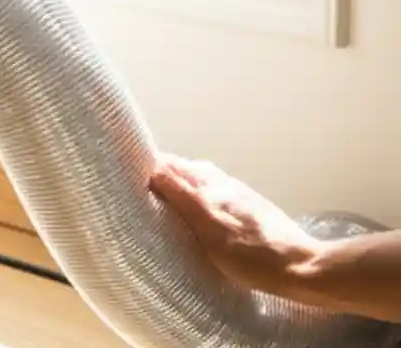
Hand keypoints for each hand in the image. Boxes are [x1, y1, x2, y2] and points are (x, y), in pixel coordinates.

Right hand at [150, 155, 323, 297]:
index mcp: (212, 184)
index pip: (173, 163)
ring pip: (204, 184)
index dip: (151, 164)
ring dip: (184, 187)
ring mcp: (242, 198)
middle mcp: (227, 185)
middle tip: (143, 188)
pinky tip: (202, 218)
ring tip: (167, 202)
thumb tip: (153, 167)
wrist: (302, 269)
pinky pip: (218, 198)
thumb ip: (181, 195)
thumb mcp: (208, 226)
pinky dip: (201, 201)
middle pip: (187, 170)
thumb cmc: (253, 254)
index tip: (130, 171)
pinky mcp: (253, 214)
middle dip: (164, 174)